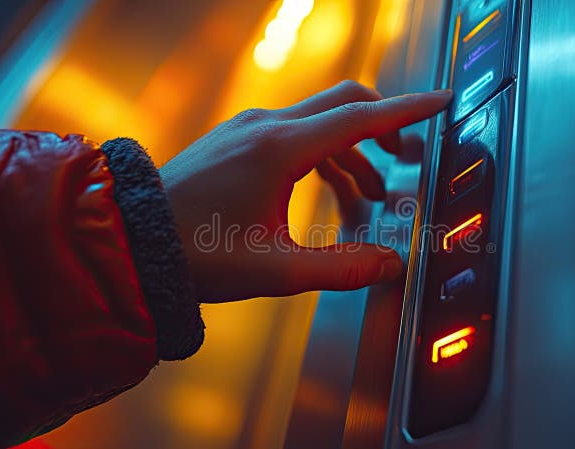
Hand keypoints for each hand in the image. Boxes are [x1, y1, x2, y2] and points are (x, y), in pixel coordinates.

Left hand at [160, 81, 451, 301]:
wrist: (132, 242)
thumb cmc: (195, 254)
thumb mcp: (276, 269)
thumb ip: (343, 268)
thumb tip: (390, 266)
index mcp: (280, 149)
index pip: (362, 117)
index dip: (409, 110)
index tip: (442, 100)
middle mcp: (265, 126)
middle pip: (345, 104)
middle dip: (383, 126)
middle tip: (406, 156)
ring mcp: (247, 128)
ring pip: (320, 123)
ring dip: (352, 154)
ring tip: (368, 200)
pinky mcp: (236, 139)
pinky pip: (294, 134)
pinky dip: (322, 157)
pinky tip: (326, 193)